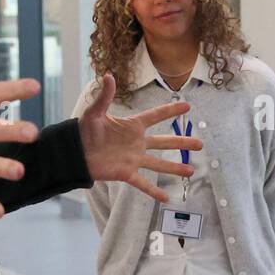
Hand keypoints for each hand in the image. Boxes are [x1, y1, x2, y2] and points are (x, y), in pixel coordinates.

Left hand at [76, 73, 202, 203]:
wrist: (74, 153)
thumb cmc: (83, 131)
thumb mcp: (95, 112)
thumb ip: (105, 96)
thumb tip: (108, 76)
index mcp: (132, 126)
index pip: (156, 116)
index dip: (171, 111)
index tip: (187, 107)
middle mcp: (137, 143)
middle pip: (165, 142)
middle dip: (182, 143)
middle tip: (200, 144)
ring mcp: (134, 159)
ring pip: (159, 164)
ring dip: (175, 168)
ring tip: (191, 171)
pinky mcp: (126, 173)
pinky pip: (143, 183)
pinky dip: (154, 191)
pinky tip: (167, 198)